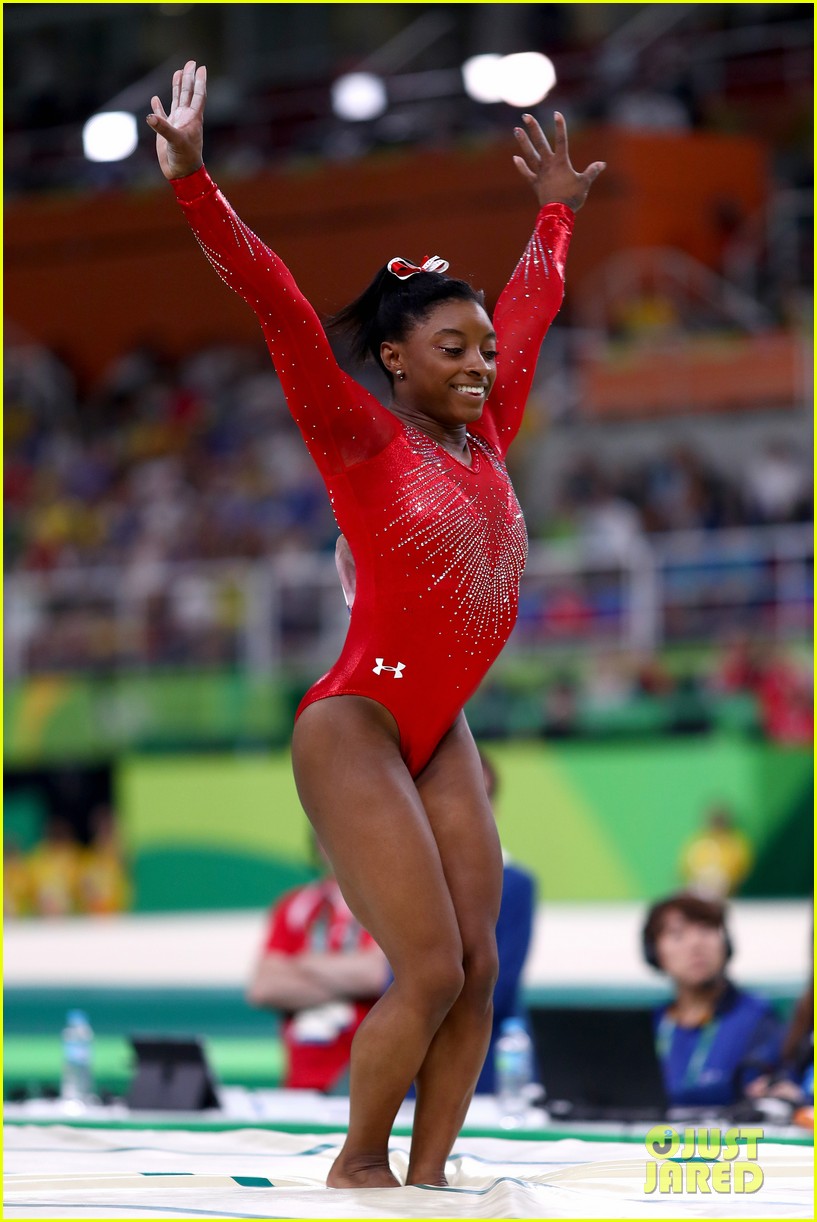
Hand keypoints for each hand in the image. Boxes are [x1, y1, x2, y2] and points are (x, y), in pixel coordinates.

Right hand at [147, 60, 206, 180]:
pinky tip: (155, 99)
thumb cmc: (184, 158)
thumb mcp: (176, 141)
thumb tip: (150, 117)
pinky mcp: (166, 131)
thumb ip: (164, 128)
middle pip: (187, 93)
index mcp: (193, 118)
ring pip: (176, 100)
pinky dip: (158, 107)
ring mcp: (176, 123)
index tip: (201, 67)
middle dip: (188, 78)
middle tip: (190, 62)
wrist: (181, 174)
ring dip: (177, 87)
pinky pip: (162, 116)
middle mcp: (186, 118)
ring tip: (178, 72)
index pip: (198, 95)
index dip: (199, 81)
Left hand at [513, 112, 604, 211]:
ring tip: (516, 130)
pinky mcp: (535, 184)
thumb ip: (592, 171)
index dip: (560, 126)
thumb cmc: (573, 197)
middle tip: (526, 115)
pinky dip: (521, 166)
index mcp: (562, 162)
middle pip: (540, 142)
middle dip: (533, 128)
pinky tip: (515, 157)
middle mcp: (549, 164)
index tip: (556, 113)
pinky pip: (527, 173)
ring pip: (530, 154)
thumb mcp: (585, 183)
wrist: (558, 213)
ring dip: (523, 142)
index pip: (562, 140)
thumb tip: (602, 164)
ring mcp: (540, 173)